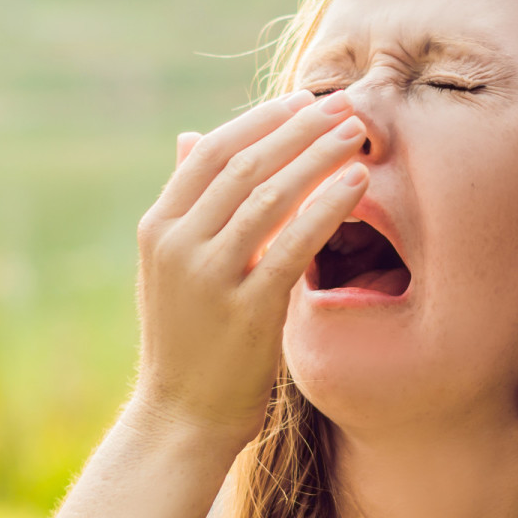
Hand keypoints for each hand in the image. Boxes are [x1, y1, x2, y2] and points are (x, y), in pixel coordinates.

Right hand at [127, 90, 368, 444]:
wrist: (180, 418)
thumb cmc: (190, 339)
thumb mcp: (175, 265)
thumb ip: (191, 205)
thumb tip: (192, 135)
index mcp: (158, 227)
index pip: (213, 151)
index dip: (262, 119)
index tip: (305, 99)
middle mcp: (176, 244)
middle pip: (243, 163)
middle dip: (298, 126)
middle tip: (344, 102)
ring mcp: (207, 276)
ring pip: (268, 194)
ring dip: (318, 155)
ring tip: (358, 133)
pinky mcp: (244, 310)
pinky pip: (292, 244)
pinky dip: (327, 206)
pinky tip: (358, 183)